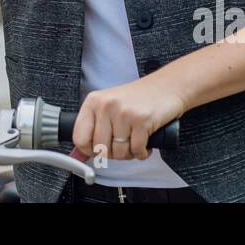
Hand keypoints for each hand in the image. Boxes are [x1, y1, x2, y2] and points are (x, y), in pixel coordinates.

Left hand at [69, 78, 186, 162]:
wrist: (167, 86)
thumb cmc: (138, 99)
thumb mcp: (110, 109)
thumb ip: (92, 131)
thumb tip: (76, 157)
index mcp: (93, 101)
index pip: (79, 138)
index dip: (89, 151)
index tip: (99, 150)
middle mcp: (106, 105)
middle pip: (100, 149)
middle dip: (114, 154)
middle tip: (123, 145)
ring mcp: (124, 112)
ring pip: (119, 152)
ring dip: (129, 154)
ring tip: (135, 141)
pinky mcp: (142, 120)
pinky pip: (136, 151)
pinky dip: (142, 152)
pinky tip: (145, 143)